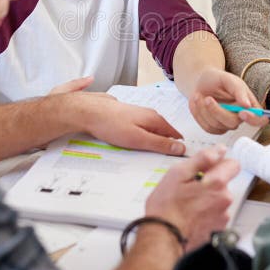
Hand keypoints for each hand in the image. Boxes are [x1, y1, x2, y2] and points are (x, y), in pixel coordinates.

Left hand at [51, 77, 186, 155]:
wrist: (89, 111)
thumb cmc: (112, 125)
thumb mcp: (139, 139)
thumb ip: (160, 144)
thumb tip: (180, 148)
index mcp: (154, 119)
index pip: (174, 133)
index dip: (177, 145)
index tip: (180, 157)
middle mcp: (148, 114)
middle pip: (163, 131)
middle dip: (165, 143)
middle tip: (165, 158)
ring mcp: (137, 113)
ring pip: (151, 129)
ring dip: (153, 140)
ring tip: (151, 152)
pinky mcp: (126, 115)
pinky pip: (140, 128)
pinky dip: (142, 136)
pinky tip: (135, 142)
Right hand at [145, 144, 240, 250]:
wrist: (163, 237)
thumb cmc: (166, 207)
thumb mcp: (178, 173)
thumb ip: (203, 158)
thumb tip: (219, 150)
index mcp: (216, 183)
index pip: (234, 164)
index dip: (220, 163)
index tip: (208, 167)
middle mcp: (224, 200)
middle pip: (224, 183)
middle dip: (210, 183)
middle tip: (190, 188)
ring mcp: (222, 216)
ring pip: (219, 199)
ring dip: (208, 199)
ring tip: (189, 204)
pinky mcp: (218, 229)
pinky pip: (216, 215)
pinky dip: (206, 214)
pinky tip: (192, 215)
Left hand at [188, 68, 267, 133]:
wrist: (201, 82)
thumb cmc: (218, 79)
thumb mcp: (229, 79)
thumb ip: (239, 90)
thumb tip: (247, 105)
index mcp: (249, 105)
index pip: (260, 119)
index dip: (254, 120)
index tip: (242, 112)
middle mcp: (240, 117)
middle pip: (233, 123)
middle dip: (218, 111)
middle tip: (208, 98)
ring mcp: (226, 124)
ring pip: (217, 125)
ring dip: (205, 110)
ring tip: (199, 95)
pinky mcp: (213, 127)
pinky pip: (206, 127)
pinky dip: (199, 114)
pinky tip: (198, 102)